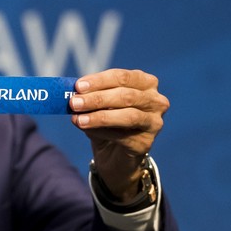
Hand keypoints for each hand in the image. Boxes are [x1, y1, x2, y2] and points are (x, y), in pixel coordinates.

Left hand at [69, 69, 168, 200]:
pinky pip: (122, 136)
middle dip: (98, 98)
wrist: (113, 153)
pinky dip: (101, 131)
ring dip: (100, 116)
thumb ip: (89, 97)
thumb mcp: (97, 104)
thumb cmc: (106, 121)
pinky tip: (86, 130)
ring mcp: (154, 123)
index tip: (78, 86)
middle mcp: (156, 101)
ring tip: (78, 119)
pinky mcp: (146, 143)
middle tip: (74, 102)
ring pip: (128, 116)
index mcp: (145, 83)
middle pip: (127, 96)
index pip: (123, 77)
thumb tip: (74, 96)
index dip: (100, 81)